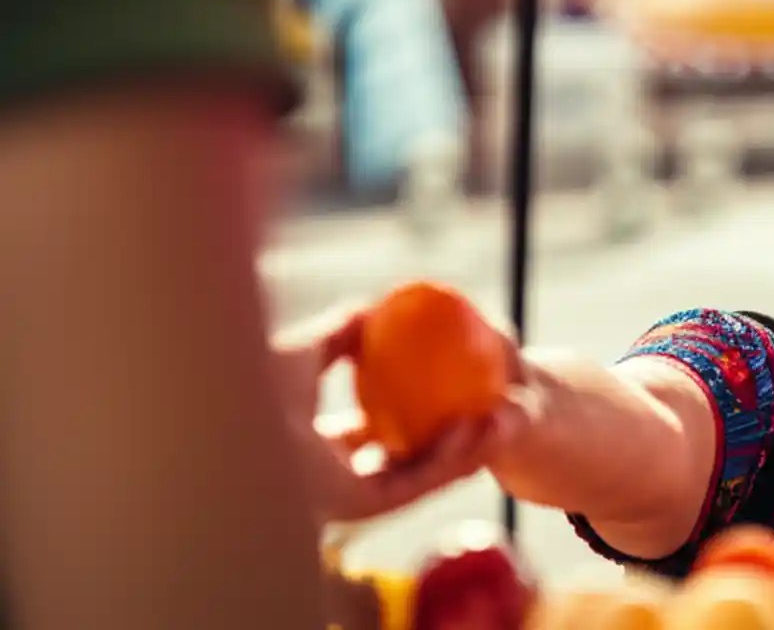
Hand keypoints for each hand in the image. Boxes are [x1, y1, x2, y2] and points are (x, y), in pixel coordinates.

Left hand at [272, 304, 532, 522]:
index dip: (418, 419)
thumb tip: (371, 307)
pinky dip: (450, 457)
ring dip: (463, 451)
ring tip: (497, 422)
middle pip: (408, 462)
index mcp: (317, 449)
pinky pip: (417, 481)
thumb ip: (339, 332)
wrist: (234, 419)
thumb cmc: (254, 383)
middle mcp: (335, 479)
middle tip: (488, 413)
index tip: (451, 395)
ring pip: (420, 475)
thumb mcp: (306, 348)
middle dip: (454, 443)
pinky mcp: (361, 507)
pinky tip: (475, 429)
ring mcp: (349, 496)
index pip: (378, 438)